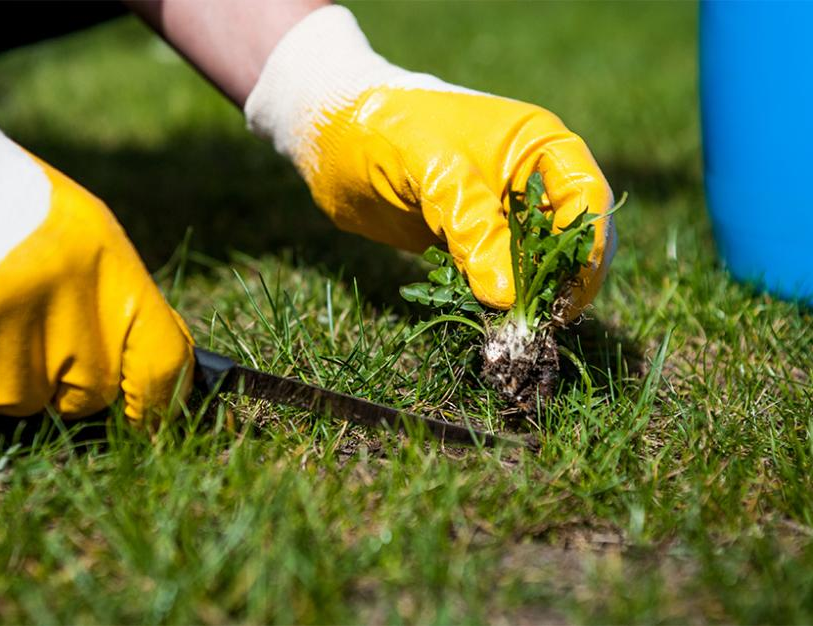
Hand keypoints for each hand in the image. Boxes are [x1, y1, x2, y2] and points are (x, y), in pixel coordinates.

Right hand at [0, 132, 193, 426]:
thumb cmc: (8, 207)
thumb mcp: (86, 237)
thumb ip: (119, 307)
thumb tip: (157, 382)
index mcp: (107, 269)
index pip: (161, 363)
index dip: (160, 402)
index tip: (148, 418)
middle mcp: (60, 305)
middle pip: (86, 395)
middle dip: (62, 378)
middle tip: (26, 323)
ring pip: (15, 403)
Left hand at [245, 6, 615, 313]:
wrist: (331, 137)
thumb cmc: (385, 131)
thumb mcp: (433, 171)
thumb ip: (472, 226)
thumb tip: (507, 297)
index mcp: (539, 144)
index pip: (587, 200)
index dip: (585, 250)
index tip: (566, 295)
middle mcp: (531, 180)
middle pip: (571, 240)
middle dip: (559, 280)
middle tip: (535, 322)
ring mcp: (503, 213)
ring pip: (537, 264)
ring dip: (528, 296)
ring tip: (508, 326)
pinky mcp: (473, 240)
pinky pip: (499, 276)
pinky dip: (496, 299)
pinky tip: (484, 316)